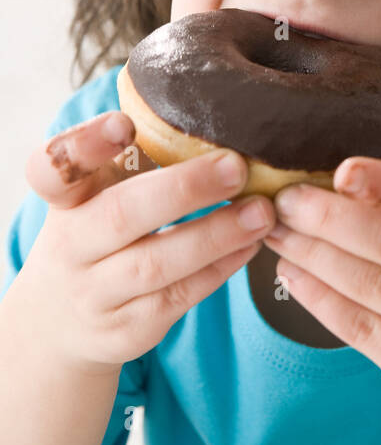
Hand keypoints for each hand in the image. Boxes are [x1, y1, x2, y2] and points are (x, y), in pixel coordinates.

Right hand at [16, 112, 275, 375]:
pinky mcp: (126, 329)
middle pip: (120, 216)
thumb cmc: (97, 236)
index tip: (124, 124)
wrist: (59, 323)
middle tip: (237, 166)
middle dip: (184, 189)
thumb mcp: (97, 196)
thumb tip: (217, 115)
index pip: (53, 169)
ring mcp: (95, 293)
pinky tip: (252, 244)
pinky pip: (179, 297)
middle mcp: (71, 246)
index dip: (85, 146)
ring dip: (217, 234)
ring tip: (262, 211)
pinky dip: (220, 269)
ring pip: (157, 264)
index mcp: (65, 199)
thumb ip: (137, 161)